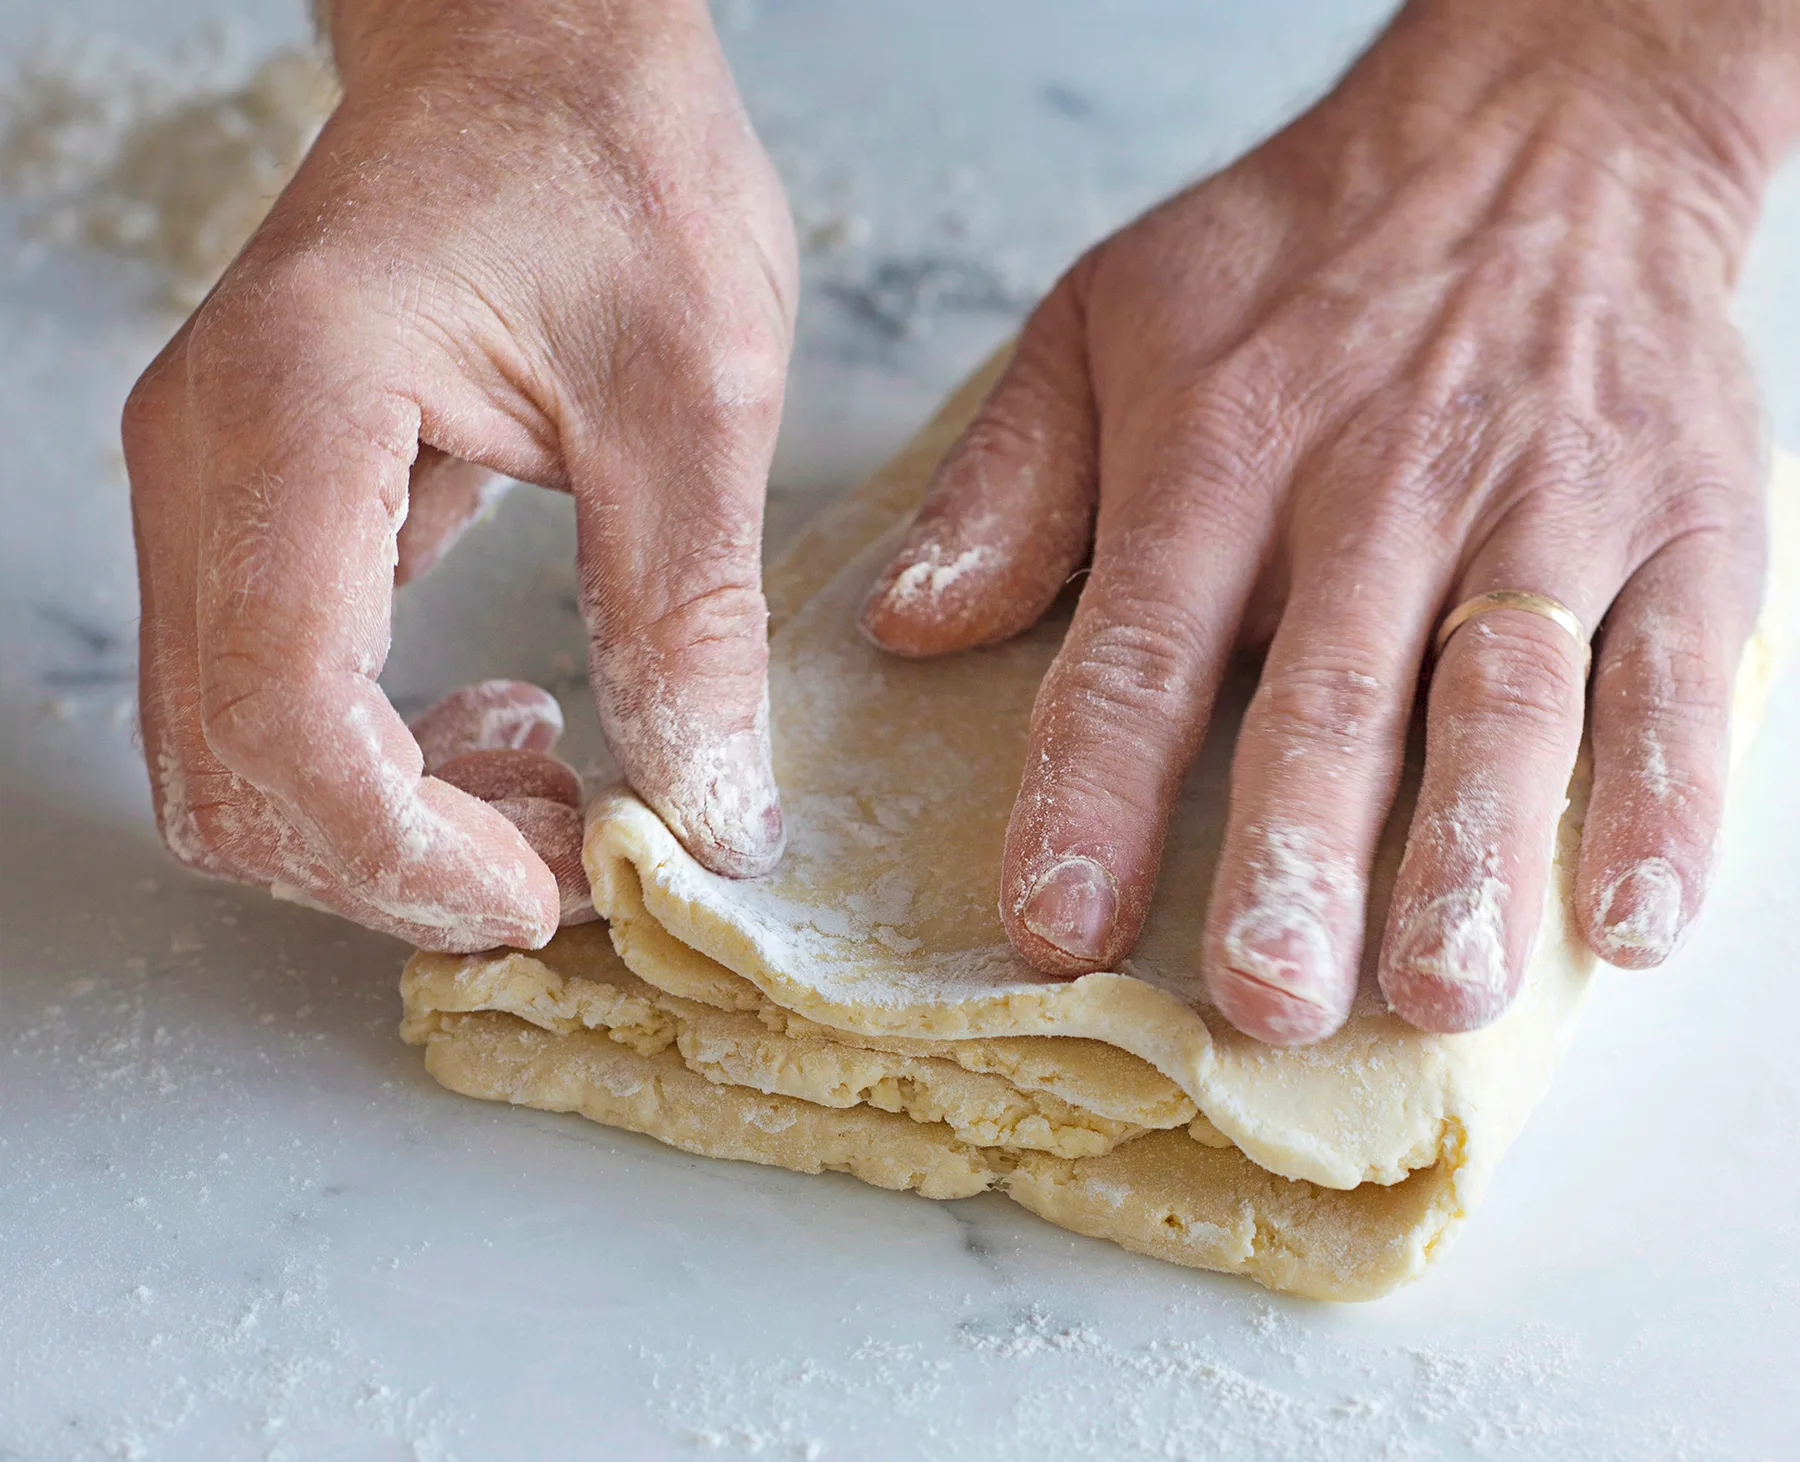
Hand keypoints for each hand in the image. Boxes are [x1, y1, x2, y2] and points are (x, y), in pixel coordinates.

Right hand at [124, 0, 794, 950]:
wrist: (537, 52)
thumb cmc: (612, 168)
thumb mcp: (698, 393)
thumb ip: (694, 615)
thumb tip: (712, 814)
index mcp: (297, 413)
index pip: (285, 712)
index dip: (405, 851)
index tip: (548, 890)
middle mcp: (205, 460)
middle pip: (234, 771)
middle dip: (403, 866)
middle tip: (576, 860)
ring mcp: (209, 487)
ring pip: (236, 757)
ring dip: (392, 828)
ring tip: (560, 788)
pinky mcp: (255, 508)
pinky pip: (271, 698)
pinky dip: (379, 765)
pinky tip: (514, 722)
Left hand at [861, 3, 1774, 1041]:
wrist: (1546, 133)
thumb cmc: (1308, 248)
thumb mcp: (1111, 314)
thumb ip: (1012, 478)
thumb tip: (910, 624)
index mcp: (1220, 457)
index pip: (1141, 651)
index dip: (1093, 794)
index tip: (1058, 926)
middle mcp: (1380, 495)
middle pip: (1330, 704)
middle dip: (1297, 862)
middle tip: (1268, 1000)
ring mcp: (1541, 515)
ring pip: (1505, 704)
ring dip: (1475, 856)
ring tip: (1444, 990)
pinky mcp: (1681, 526)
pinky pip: (1676, 673)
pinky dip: (1667, 795)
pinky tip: (1636, 912)